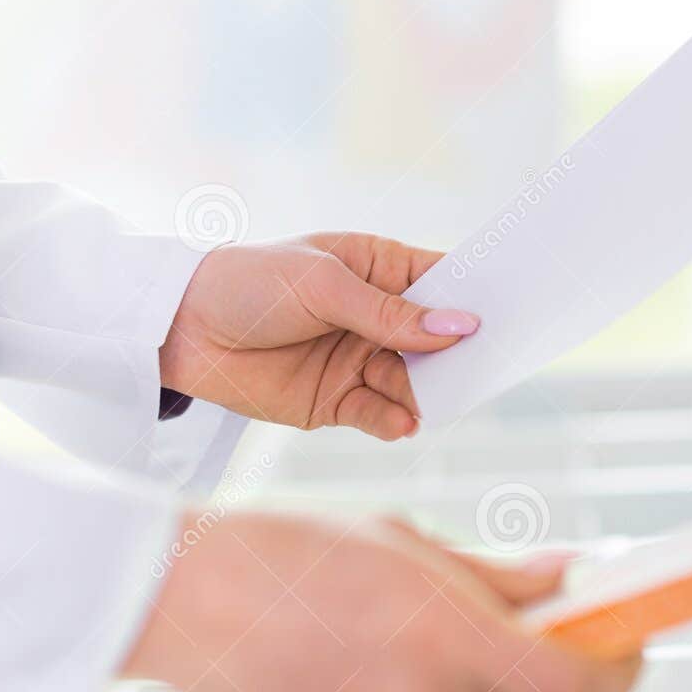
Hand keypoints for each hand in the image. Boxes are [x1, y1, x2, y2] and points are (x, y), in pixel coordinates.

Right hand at [122, 512, 639, 691]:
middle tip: (539, 614)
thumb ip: (503, 573)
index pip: (573, 686)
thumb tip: (570, 575)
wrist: (182, 596)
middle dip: (540, 658)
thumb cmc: (288, 551)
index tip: (631, 647)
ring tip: (414, 617)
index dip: (618, 671)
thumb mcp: (411, 543)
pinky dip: (418, 690)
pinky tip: (368, 648)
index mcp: (446, 637)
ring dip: (471, 670)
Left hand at [158, 232, 475, 439]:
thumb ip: (389, 314)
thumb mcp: (324, 287)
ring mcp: (360, 360)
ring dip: (427, 392)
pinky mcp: (337, 402)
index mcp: (380, 269)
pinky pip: (380, 414)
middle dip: (460, 354)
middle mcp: (378, 318)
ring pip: (413, 382)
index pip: (443, 282)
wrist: (179, 330)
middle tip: (488, 366)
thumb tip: (459, 327)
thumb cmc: (250, 284)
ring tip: (437, 400)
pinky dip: (395, 420)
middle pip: (437, 340)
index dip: (477, 296)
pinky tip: (403, 421)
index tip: (512, 310)